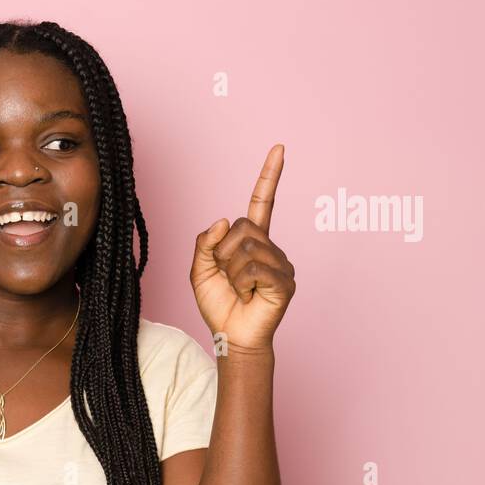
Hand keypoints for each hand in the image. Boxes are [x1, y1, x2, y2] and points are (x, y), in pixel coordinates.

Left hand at [190, 144, 296, 353]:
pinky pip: (254, 269)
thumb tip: (223, 220)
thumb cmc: (219, 305)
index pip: (261, 203)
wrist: (230, 336)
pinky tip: (249, 296)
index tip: (279, 148)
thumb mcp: (199, 271)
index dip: (269, 176)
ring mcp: (281, 264)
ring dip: (231, 272)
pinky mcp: (285, 281)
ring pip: (245, 249)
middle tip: (227, 276)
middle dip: (223, 252)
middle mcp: (270, 247)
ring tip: (240, 289)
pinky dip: (241, 284)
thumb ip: (204, 244)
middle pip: (242, 227)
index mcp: (251, 241)